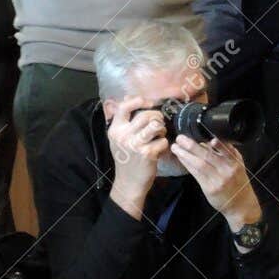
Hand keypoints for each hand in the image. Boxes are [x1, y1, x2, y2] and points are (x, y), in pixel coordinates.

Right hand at [106, 96, 165, 217]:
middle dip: (157, 118)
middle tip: (158, 125)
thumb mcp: (120, 138)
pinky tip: (159, 150)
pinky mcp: (147, 153)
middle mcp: (123, 136)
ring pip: (155, 125)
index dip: (138, 101)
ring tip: (159, 135)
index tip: (149, 103)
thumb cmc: (127, 158)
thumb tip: (128, 96)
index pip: (123, 107)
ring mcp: (135, 144)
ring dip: (162, 129)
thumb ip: (124, 120)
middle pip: (146, 115)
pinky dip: (164, 144)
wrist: (128, 182)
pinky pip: (163, 141)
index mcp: (115, 130)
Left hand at [171, 136, 261, 230]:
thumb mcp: (239, 166)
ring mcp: (218, 180)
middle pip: (208, 156)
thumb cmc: (238, 183)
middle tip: (181, 138)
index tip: (203, 135)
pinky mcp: (210, 188)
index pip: (224, 149)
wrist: (241, 204)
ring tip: (176, 148)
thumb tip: (211, 141)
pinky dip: (188, 165)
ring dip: (186, 155)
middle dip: (192, 146)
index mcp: (235, 162)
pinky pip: (196, 174)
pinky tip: (181, 159)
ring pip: (200, 164)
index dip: (215, 143)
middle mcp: (227, 170)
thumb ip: (228, 154)